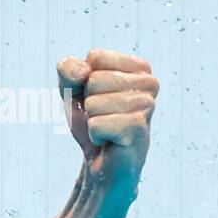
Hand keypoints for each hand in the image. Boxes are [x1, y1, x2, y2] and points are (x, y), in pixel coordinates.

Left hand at [57, 49, 156, 187]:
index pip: (95, 57)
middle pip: (94, 79)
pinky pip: (96, 124)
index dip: (83, 80)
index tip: (94, 97)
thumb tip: (84, 71)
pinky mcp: (138, 128)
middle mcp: (149, 83)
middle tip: (101, 116)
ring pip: (94, 103)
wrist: (100, 160)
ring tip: (106, 128)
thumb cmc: (92, 120)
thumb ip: (68, 69)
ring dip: (91, 120)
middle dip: (87, 102)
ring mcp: (147, 105)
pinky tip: (109, 139)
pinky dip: (94, 134)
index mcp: (139, 67)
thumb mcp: (72, 89)